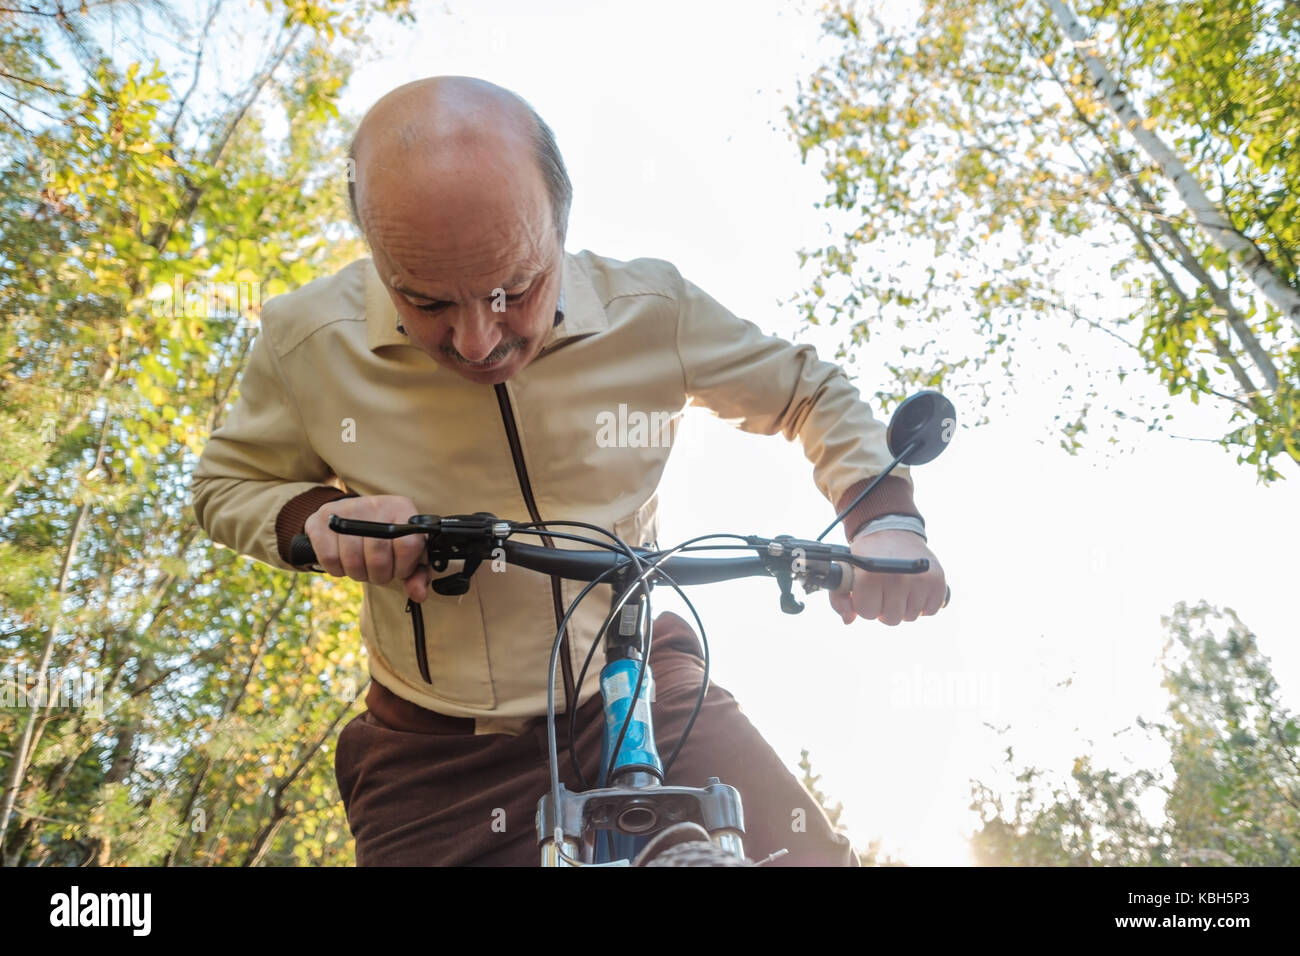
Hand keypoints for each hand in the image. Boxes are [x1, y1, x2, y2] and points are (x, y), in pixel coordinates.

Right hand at [303, 495, 431, 602]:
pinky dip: (338, 569)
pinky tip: (344, 560)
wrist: (351, 518)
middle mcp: (374, 504)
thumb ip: (418, 575)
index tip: (399, 568)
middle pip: (378, 557)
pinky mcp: (321, 519)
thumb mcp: (407, 553)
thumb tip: (418, 594)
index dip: (404, 567)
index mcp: (402, 508)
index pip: (409, 545)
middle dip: (379, 575)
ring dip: (359, 574)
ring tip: (362, 565)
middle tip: (378, 571)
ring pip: (353, 561)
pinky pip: (329, 559)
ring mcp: (346, 509)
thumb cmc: (386, 540)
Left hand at [827, 529, 945, 625]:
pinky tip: (915, 588)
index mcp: (870, 576)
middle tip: (884, 590)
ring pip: (910, 617)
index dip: (866, 605)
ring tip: (899, 586)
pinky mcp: (938, 581)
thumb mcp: (847, 570)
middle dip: (885, 608)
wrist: (893, 531)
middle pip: (891, 619)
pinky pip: (930, 611)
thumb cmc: (868, 555)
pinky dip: (923, 604)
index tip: (868, 591)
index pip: (867, 613)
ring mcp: (920, 580)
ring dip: (904, 606)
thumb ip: (839, 598)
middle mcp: (897, 578)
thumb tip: (848, 620)